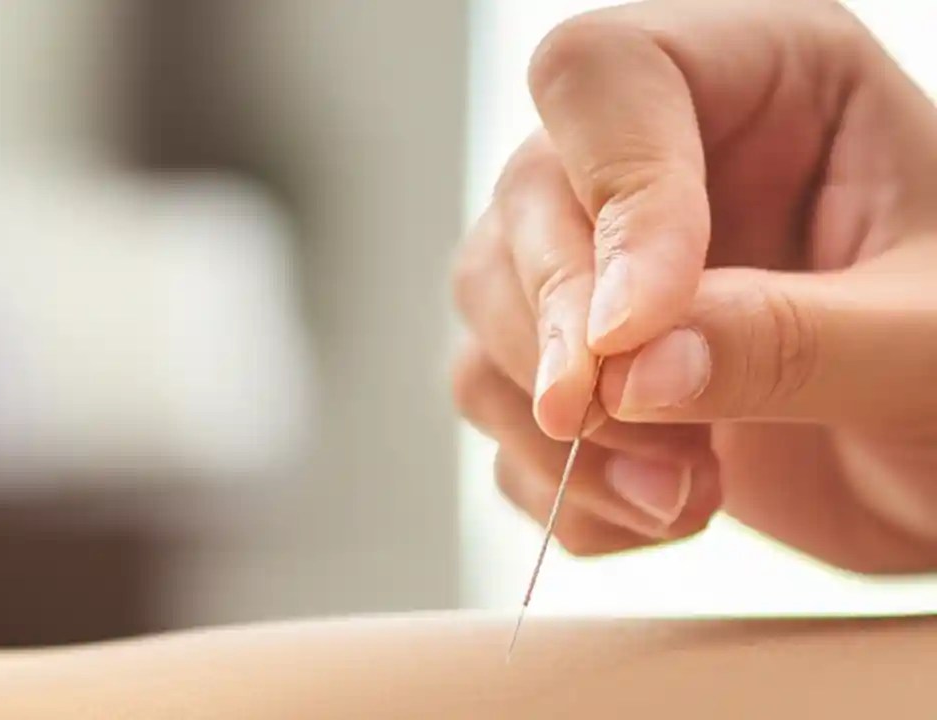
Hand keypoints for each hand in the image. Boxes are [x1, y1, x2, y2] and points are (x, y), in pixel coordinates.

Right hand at [453, 0, 936, 572]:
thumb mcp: (927, 346)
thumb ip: (788, 342)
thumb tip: (630, 369)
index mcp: (768, 82)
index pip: (608, 78)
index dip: (610, 197)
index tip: (638, 330)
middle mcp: (669, 158)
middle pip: (524, 203)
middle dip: (560, 338)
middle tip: (617, 428)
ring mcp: (609, 261)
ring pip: (488, 308)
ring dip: (561, 430)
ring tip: (683, 495)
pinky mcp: (581, 361)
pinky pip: (502, 409)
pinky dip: (564, 485)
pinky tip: (661, 509)